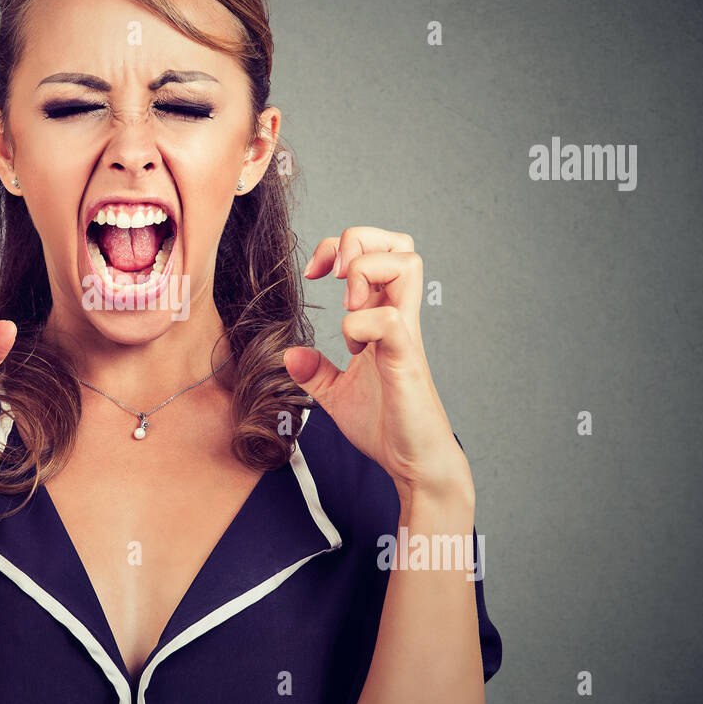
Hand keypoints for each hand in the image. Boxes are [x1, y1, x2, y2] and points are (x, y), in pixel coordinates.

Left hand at [283, 226, 472, 505]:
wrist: (412, 463)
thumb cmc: (386, 425)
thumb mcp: (337, 395)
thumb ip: (316, 372)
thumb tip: (290, 354)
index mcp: (383, 318)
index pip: (378, 252)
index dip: (341, 248)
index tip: (315, 273)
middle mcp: (398, 318)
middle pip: (400, 243)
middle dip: (358, 241)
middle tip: (332, 274)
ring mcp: (405, 335)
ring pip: (406, 263)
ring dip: (365, 271)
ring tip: (347, 304)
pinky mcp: (406, 360)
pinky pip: (389, 319)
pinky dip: (361, 322)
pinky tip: (353, 346)